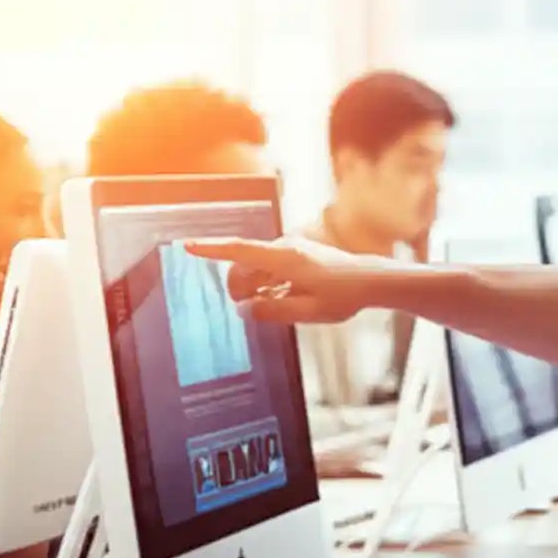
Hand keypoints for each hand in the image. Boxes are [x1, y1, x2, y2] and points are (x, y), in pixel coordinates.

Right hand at [185, 237, 411, 323]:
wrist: (370, 281)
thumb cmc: (343, 295)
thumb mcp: (308, 311)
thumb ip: (274, 311)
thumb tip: (244, 310)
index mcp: (284, 258)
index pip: (240, 251)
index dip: (212, 249)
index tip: (187, 246)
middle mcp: (283, 248)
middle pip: (243, 266)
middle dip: (239, 288)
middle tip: (253, 310)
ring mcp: (289, 250)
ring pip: (255, 269)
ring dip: (255, 288)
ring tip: (280, 304)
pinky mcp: (295, 255)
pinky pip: (269, 269)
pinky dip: (268, 284)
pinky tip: (284, 297)